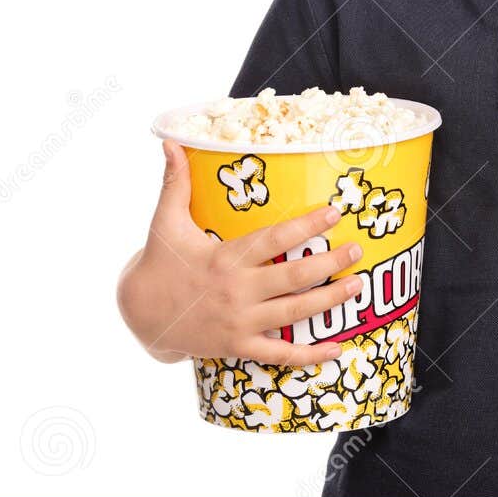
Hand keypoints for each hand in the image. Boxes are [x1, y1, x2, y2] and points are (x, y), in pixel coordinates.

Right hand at [116, 140, 364, 364]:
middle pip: (293, 278)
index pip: (274, 238)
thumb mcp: (165, 222)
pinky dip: (310, 356)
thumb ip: (175, 182)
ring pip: (294, 315)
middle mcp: (237, 291)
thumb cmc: (159, 262)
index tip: (335, 211)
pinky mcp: (238, 347)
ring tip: (358, 285)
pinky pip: (280, 355)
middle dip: (330, 263)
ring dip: (330, 301)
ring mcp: (239, 323)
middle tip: (357, 250)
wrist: (140, 315)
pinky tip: (338, 349)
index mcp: (225, 257)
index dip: (307, 224)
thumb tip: (170, 140)